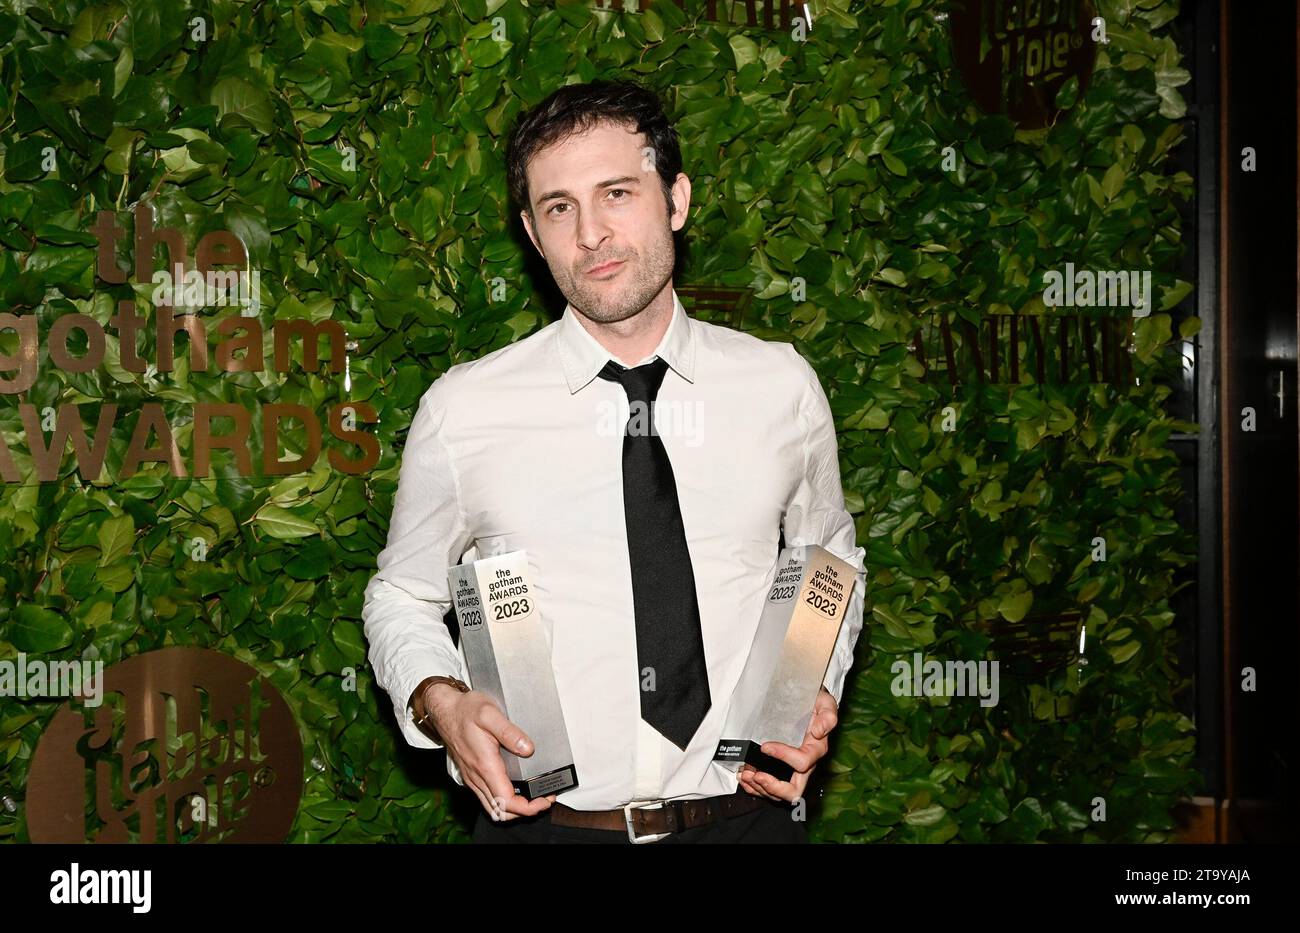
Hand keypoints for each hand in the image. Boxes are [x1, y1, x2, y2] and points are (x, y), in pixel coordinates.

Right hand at [424, 683, 557, 821]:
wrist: (445, 711)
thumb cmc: (466, 711)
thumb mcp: (490, 714)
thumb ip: (510, 732)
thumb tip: (528, 748)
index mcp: (485, 765)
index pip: (507, 801)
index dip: (528, 807)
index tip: (544, 800)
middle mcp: (477, 776)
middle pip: (502, 812)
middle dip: (525, 811)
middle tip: (543, 799)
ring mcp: (473, 779)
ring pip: (494, 809)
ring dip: (515, 809)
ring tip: (534, 797)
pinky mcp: (472, 776)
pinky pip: (488, 799)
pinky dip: (505, 803)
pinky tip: (517, 791)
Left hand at [737, 686, 837, 803]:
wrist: (807, 701)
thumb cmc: (815, 703)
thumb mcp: (825, 702)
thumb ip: (828, 714)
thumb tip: (819, 732)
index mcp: (815, 750)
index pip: (802, 762)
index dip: (783, 757)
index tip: (765, 746)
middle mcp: (805, 764)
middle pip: (794, 791)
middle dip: (773, 787)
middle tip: (756, 775)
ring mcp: (791, 769)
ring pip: (779, 793)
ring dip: (760, 788)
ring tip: (746, 774)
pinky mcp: (780, 769)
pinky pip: (769, 788)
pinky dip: (754, 787)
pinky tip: (745, 778)